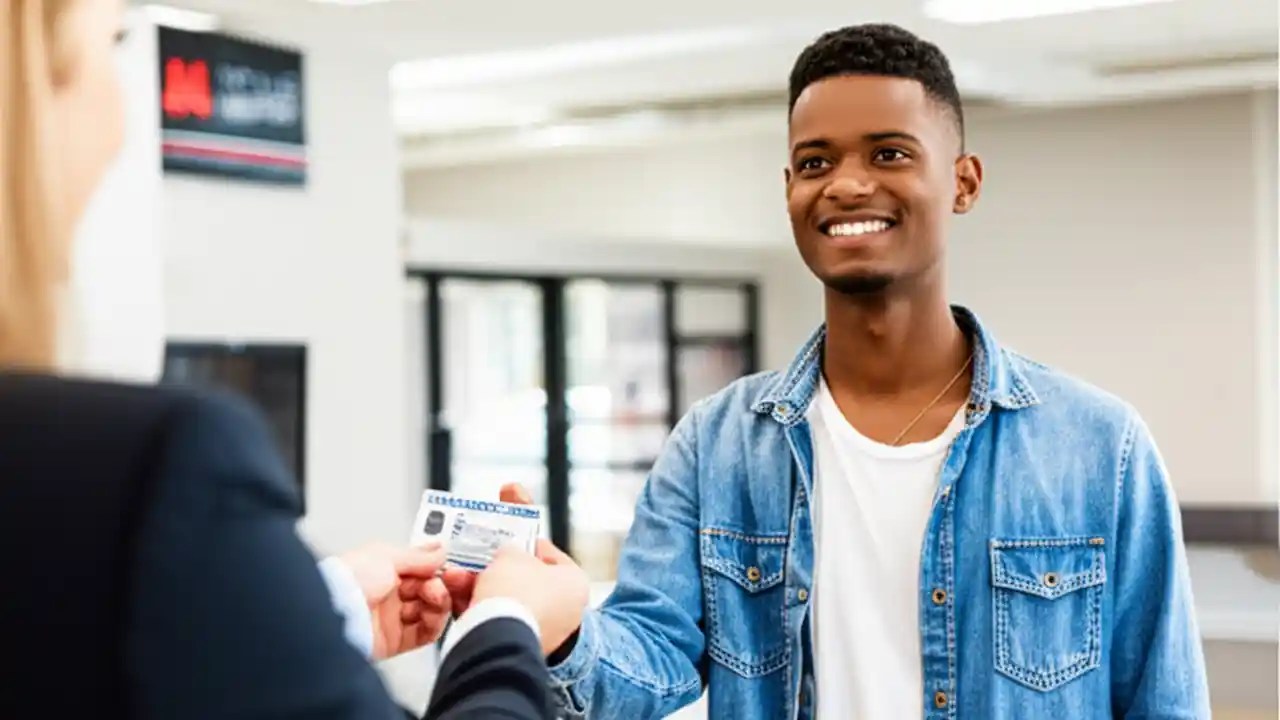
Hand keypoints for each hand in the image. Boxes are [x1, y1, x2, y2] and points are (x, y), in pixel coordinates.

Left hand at [337, 542, 451, 659]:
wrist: (331, 612)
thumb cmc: (348, 580)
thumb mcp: (387, 555)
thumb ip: (418, 555)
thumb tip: (440, 550)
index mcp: (384, 570)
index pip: (422, 570)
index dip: (439, 569)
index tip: (452, 567)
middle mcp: (389, 595)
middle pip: (429, 591)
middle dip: (440, 585)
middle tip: (442, 582)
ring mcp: (391, 619)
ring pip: (430, 612)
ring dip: (439, 604)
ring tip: (435, 597)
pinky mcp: (394, 642)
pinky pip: (424, 635)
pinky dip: (435, 624)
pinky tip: (433, 615)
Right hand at [441, 483, 588, 654]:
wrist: (498, 637)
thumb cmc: (515, 591)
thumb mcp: (510, 554)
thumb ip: (511, 550)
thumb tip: (507, 556)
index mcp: (575, 584)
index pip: (553, 557)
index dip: (529, 543)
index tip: (514, 538)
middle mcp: (565, 611)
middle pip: (526, 580)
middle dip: (498, 569)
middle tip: (480, 558)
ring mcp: (543, 631)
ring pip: (507, 600)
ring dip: (481, 586)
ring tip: (457, 575)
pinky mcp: (518, 645)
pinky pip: (497, 619)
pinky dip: (478, 607)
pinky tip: (456, 595)